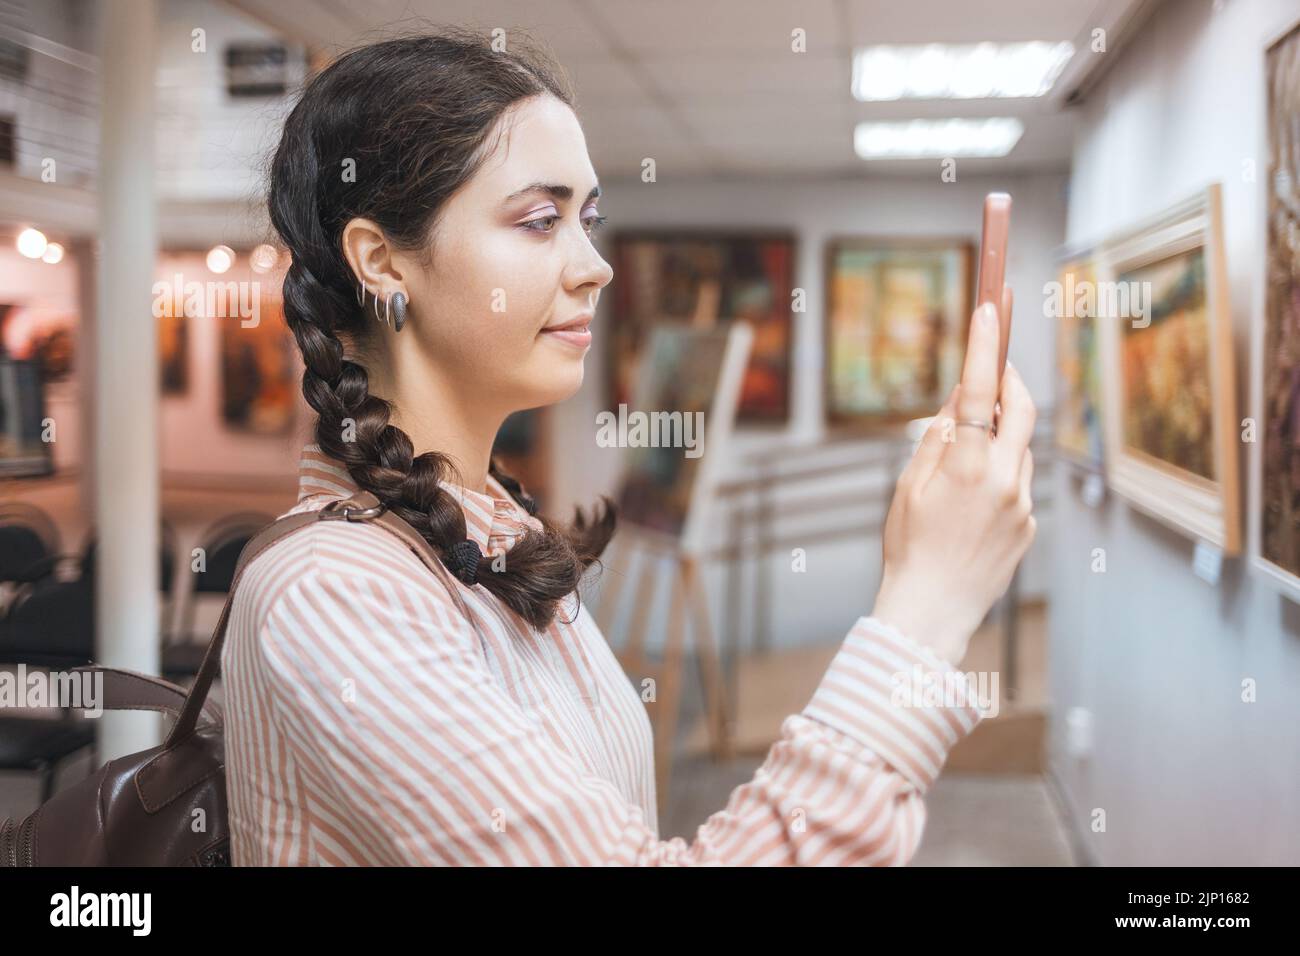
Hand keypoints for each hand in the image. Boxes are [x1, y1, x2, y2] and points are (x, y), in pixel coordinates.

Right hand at [871, 298, 1036, 664]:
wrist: (932, 612)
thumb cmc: (909, 548)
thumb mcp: (908, 486)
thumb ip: (939, 438)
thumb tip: (962, 398)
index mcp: (968, 468)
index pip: (982, 392)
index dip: (985, 346)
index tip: (990, 309)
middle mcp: (1006, 481)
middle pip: (1023, 409)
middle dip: (1011, 379)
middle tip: (996, 364)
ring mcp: (1023, 505)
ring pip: (1020, 449)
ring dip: (999, 436)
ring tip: (962, 461)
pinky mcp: (1030, 527)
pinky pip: (1018, 484)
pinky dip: (1000, 475)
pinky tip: (970, 505)